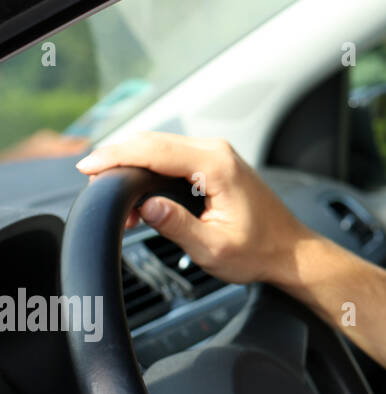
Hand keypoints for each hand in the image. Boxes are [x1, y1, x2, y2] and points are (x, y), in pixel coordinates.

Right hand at [75, 132, 316, 287]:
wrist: (289, 251)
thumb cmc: (259, 251)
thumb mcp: (213, 247)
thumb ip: (176, 225)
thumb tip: (144, 208)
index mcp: (217, 166)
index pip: (155, 150)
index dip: (117, 156)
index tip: (88, 168)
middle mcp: (217, 151)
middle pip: (154, 141)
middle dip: (118, 158)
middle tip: (91, 184)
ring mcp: (217, 154)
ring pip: (161, 146)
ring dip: (132, 163)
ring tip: (111, 193)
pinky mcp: (215, 163)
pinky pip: (173, 155)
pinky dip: (148, 166)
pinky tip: (135, 190)